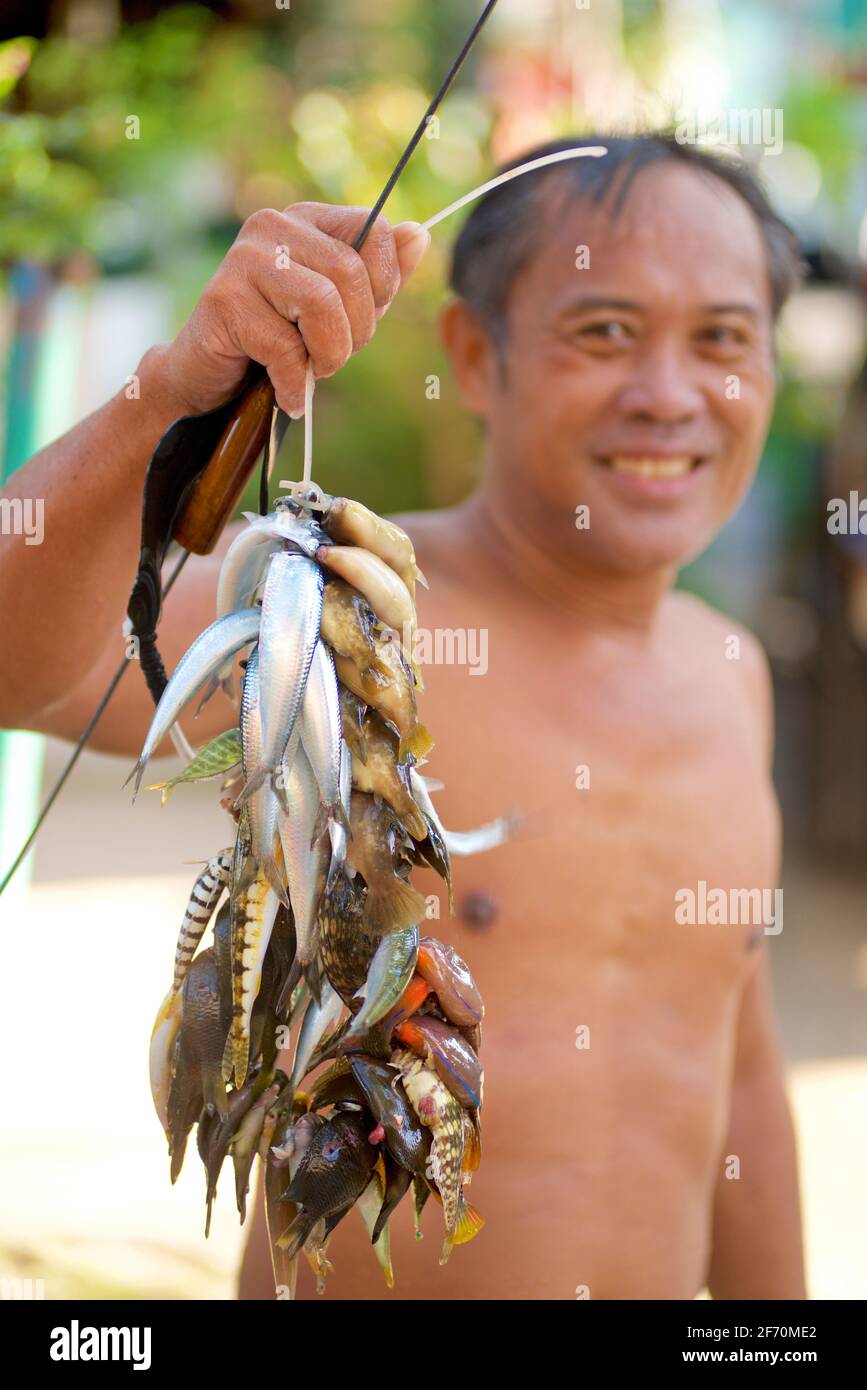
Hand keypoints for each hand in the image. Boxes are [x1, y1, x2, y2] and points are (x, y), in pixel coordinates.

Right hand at [149, 203, 430, 416]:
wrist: (208, 378)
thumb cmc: (280, 342)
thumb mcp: (342, 309)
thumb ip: (378, 276)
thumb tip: (419, 234)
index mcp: (307, 221)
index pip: (374, 230)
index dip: (384, 285)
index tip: (360, 321)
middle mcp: (273, 226)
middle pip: (350, 273)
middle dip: (355, 332)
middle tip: (329, 358)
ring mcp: (243, 259)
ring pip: (321, 304)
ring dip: (327, 356)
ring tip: (308, 373)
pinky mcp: (224, 301)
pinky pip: (285, 346)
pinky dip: (295, 383)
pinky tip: (288, 394)